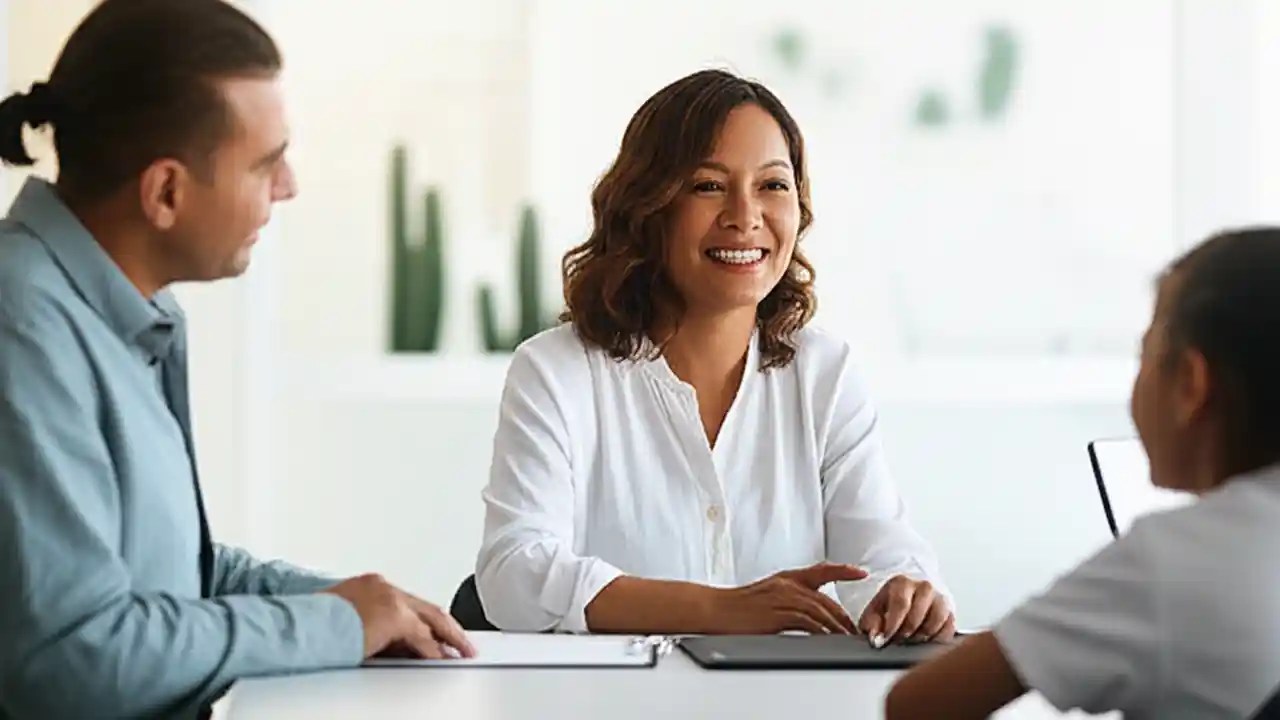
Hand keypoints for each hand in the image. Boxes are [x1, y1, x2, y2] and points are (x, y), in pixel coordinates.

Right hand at [325, 573, 476, 659]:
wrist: (299, 626)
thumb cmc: (310, 626)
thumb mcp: (345, 622)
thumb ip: (370, 628)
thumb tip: (391, 648)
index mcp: (370, 585)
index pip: (407, 603)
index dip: (424, 620)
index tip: (436, 633)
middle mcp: (383, 587)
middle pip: (426, 608)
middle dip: (446, 626)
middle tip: (461, 642)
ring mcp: (390, 599)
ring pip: (432, 619)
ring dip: (450, 637)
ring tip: (462, 651)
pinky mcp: (394, 617)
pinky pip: (422, 638)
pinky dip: (434, 651)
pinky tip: (442, 661)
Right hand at [708, 562, 867, 634]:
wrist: (715, 609)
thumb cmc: (737, 606)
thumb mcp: (766, 595)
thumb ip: (788, 599)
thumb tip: (807, 612)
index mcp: (786, 578)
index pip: (821, 569)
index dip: (843, 570)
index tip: (861, 572)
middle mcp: (787, 585)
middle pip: (826, 598)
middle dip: (843, 616)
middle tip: (854, 630)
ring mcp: (783, 598)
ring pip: (820, 610)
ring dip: (836, 626)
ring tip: (846, 638)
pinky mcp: (779, 614)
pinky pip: (808, 622)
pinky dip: (821, 631)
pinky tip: (827, 638)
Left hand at [858, 575, 954, 646]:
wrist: (911, 595)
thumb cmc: (892, 602)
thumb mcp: (876, 609)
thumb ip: (871, 623)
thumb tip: (875, 638)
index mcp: (903, 583)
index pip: (900, 604)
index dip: (893, 624)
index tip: (887, 638)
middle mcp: (925, 588)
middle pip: (916, 617)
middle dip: (904, 633)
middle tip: (897, 639)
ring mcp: (940, 600)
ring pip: (933, 624)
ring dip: (920, 637)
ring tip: (910, 639)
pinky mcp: (951, 614)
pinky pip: (947, 631)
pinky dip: (935, 640)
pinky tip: (924, 639)